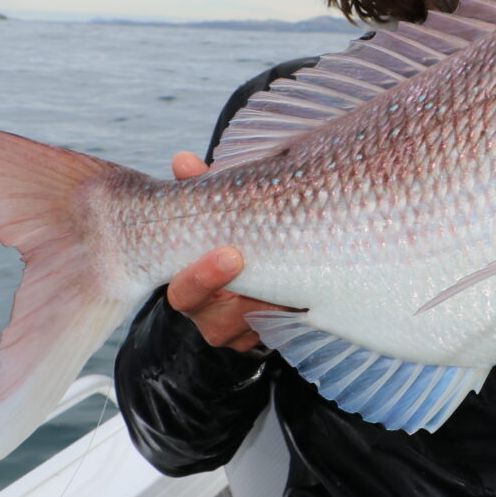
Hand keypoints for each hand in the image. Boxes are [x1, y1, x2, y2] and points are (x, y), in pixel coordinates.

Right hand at [165, 151, 280, 352]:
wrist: (250, 281)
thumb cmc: (227, 238)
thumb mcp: (214, 216)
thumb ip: (200, 191)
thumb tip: (183, 160)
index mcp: (189, 286)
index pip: (184, 292)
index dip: (202, 278)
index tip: (230, 253)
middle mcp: (211, 316)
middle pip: (218, 322)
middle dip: (246, 299)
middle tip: (271, 270)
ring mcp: (241, 331)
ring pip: (257, 326)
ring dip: (277, 302)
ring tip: (300, 274)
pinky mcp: (268, 335)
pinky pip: (282, 329)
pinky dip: (296, 311)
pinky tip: (312, 290)